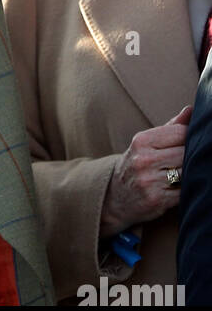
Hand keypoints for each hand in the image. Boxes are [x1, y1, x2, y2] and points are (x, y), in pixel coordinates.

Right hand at [99, 106, 191, 235]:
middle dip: (193, 156)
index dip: (191, 136)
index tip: (194, 141)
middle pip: (185, 153)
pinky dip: (188, 190)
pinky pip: (184, 193)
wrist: (114, 196)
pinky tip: (183, 187)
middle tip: (196, 158)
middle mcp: (143, 160)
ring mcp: (149, 181)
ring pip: (186, 173)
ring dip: (191, 174)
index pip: (180, 132)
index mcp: (141, 141)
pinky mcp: (157, 200)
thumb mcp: (147, 143)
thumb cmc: (137, 164)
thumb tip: (191, 109)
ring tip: (189, 172)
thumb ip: (171, 127)